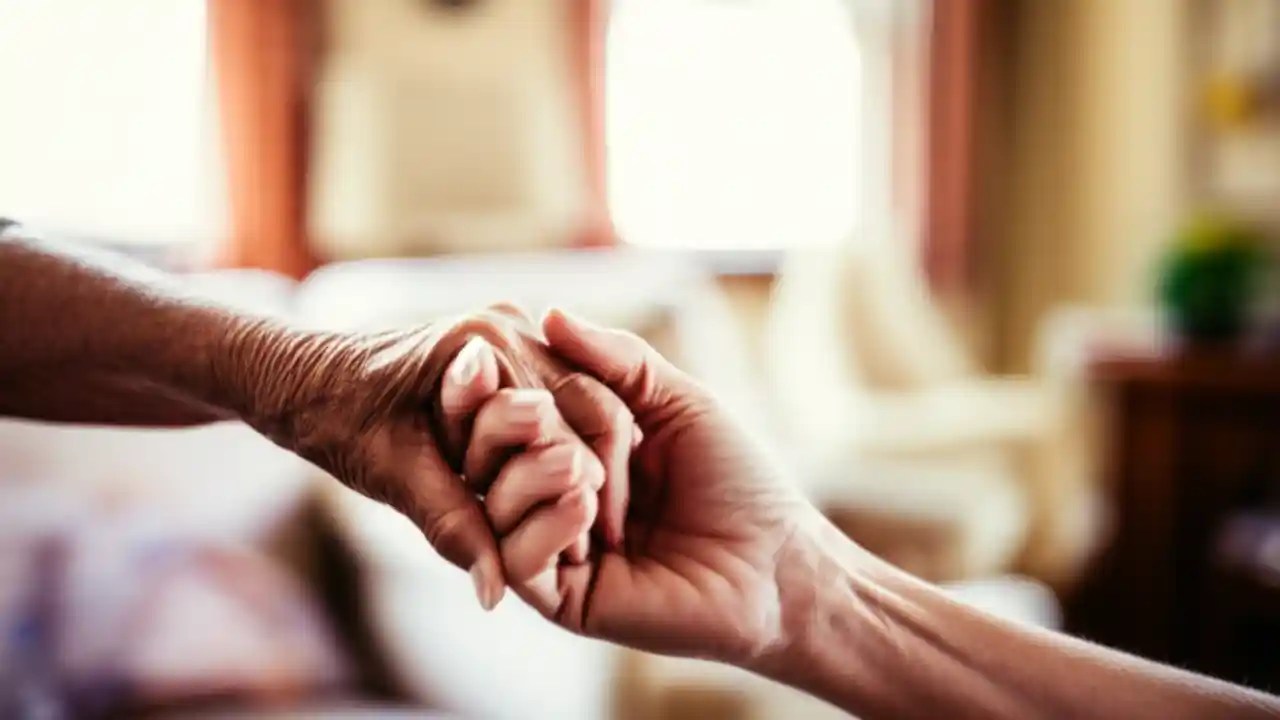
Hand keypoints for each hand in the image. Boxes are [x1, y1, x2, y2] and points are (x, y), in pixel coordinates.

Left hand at [217, 306, 633, 608]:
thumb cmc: (332, 419)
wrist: (298, 378)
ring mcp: (513, 333)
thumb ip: (451, 527)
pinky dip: (563, 445)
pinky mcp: (510, 350)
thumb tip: (497, 592)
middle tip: (606, 541)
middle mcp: (509, 325)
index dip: (583, 484)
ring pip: (579, 403)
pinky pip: (557, 400)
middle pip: (584, 406)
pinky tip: (570, 496)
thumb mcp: (389, 477)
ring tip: (595, 527)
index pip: (564, 419)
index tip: (599, 543)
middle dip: (592, 473)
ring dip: (583, 460)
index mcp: (483, 342)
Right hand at [481, 309, 819, 665]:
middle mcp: (551, 498)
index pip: (504, 410)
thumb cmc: (736, 480)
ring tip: (585, 468)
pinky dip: (544, 523)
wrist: (777, 561)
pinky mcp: (565, 600)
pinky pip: (519, 559)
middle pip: (486, 454)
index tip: (478, 356)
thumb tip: (549, 314)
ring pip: (495, 503)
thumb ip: (617, 358)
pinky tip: (585, 506)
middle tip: (541, 409)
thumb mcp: (677, 401)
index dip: (489, 385)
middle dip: (510, 422)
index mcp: (572, 447)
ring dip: (535, 472)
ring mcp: (556, 549)